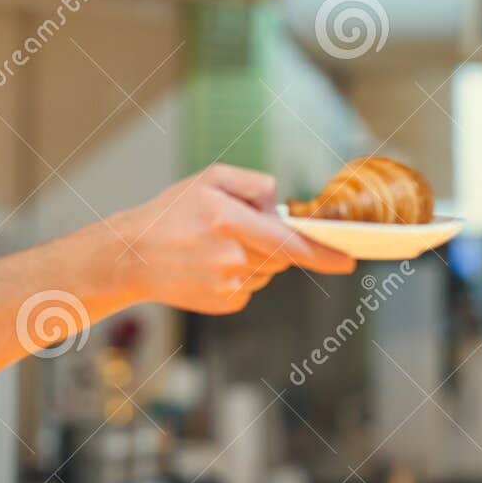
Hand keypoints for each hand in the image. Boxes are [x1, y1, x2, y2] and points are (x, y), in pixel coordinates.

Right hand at [111, 164, 354, 313]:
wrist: (132, 256)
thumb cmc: (172, 212)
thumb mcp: (210, 179)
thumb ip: (255, 184)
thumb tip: (284, 208)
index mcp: (228, 221)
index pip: (288, 242)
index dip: (322, 254)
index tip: (349, 262)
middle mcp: (230, 257)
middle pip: (281, 254)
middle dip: (272, 241)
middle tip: (236, 229)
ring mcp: (227, 285)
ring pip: (268, 271)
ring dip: (256, 258)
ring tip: (215, 248)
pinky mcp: (224, 303)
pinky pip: (252, 287)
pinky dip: (242, 275)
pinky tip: (211, 265)